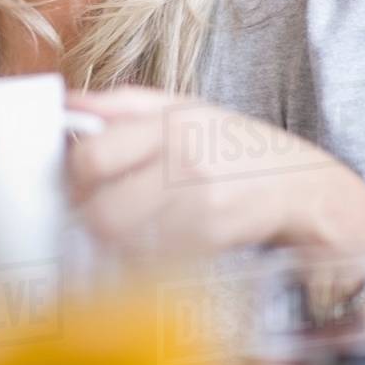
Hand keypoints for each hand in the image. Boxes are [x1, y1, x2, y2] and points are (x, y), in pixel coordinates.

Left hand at [66, 86, 364, 254]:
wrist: (299, 184)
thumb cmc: (231, 143)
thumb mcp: (181, 107)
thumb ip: (120, 104)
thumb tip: (65, 104)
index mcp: (169, 123)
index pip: (92, 156)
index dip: (74, 173)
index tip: (78, 176)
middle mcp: (182, 163)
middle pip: (100, 211)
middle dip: (87, 215)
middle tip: (92, 208)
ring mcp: (198, 206)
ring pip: (122, 243)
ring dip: (110, 240)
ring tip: (123, 223)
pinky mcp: (210, 242)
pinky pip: (151, 260)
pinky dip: (140, 256)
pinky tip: (150, 240)